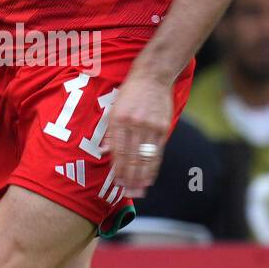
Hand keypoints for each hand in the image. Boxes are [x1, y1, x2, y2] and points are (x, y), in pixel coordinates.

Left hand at [101, 67, 172, 196]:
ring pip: (145, 157)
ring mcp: (150, 126)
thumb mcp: (114, 108)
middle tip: (127, 192)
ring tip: (138, 190)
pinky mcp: (163, 127)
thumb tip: (105, 151)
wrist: (153, 75)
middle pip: (131, 157)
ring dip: (141, 177)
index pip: (118, 150)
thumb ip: (111, 131)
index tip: (117, 183)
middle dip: (129, 178)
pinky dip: (153, 167)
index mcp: (119, 120)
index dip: (118, 169)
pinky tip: (150, 178)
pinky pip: (157, 152)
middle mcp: (134, 124)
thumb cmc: (130, 92)